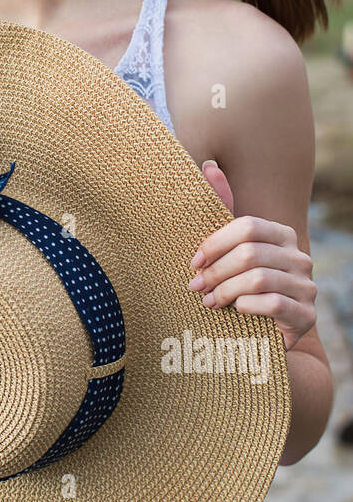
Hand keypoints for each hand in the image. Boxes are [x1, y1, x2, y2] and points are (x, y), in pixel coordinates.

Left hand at [188, 160, 316, 351]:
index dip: (216, 243)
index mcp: (281, 236)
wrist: (262, 335)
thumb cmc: (239, 288)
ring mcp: (307, 287)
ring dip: (226, 291)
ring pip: (259, 279)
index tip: (194, 261)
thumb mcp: (228, 251)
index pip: (248, 227)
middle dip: (216, 271)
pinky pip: (273, 304)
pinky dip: (247, 307)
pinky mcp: (307, 315)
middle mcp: (299, 257)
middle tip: (195, 286)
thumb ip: (222, 210)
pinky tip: (236, 311)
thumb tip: (209, 166)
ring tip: (208, 301)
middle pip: (250, 254)